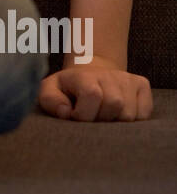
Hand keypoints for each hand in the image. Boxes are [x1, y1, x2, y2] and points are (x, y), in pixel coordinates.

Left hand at [38, 63, 152, 121]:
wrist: (90, 72)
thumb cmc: (68, 89)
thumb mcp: (50, 91)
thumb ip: (51, 101)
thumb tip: (66, 112)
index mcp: (84, 76)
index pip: (92, 95)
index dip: (84, 114)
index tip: (76, 116)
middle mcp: (109, 74)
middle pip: (114, 106)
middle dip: (101, 119)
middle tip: (92, 116)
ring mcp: (127, 79)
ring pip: (130, 114)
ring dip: (116, 122)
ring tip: (104, 115)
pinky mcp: (142, 85)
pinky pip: (144, 114)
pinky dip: (133, 120)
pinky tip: (118, 113)